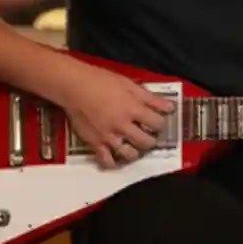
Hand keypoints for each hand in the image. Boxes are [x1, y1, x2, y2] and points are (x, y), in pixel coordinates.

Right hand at [57, 60, 174, 168]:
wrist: (73, 86)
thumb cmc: (100, 81)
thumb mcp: (128, 84)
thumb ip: (149, 98)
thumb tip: (169, 107)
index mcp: (132, 108)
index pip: (157, 123)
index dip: (161, 123)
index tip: (157, 121)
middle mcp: (122, 125)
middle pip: (146, 142)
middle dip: (151, 140)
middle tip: (148, 135)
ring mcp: (108, 136)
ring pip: (129, 154)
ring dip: (135, 152)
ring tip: (133, 146)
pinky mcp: (95, 143)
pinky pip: (107, 161)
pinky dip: (113, 162)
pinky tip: (116, 158)